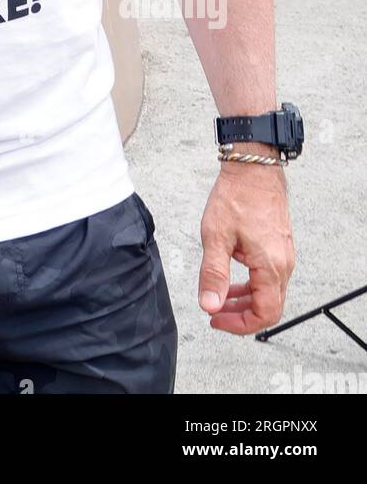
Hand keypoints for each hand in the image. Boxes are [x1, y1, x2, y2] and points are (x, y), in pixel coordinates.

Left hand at [198, 162, 295, 332]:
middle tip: (216, 312)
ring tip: (221, 298)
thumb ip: (213, 274)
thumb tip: (210, 304)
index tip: (217, 319)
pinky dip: (251, 285)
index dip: (240, 324)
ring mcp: (284, 256)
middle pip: (269, 307)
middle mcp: (283, 264)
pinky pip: (269, 277)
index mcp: (271, 266)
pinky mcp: (279, 247)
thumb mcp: (216, 236)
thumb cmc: (236, 196)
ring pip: (269, 292)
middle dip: (241, 315)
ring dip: (245, 300)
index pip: (265, 313)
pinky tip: (233, 278)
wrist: (253, 168)